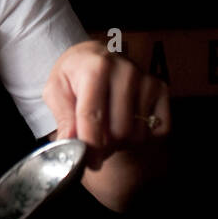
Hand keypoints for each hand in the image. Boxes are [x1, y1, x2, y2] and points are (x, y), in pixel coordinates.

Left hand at [43, 39, 169, 171]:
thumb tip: (70, 146)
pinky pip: (159, 130)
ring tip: (107, 128)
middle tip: (94, 141)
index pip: (93, 116)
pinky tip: (128, 124)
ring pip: (138, 134)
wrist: (93, 55)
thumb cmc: (73, 76)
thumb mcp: (56, 91)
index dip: (90, 144)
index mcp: (96, 68)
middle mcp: (126, 71)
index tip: (89, 163)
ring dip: (121, 142)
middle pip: (118, 131)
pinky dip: (143, 136)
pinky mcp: (161, 89)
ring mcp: (147, 79)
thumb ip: (63, 118)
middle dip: (104, 145)